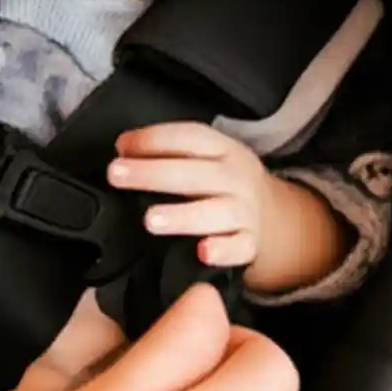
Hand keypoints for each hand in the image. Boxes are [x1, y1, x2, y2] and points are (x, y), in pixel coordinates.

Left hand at [107, 122, 276, 268]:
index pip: (190, 138)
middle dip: (153, 173)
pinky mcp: (249, 242)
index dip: (154, 140)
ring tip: (151, 220)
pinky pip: (240, 247)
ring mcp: (244, 212)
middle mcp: (235, 178)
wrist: (274, 216)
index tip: (122, 147)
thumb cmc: (222, 184)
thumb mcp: (204, 157)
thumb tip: (123, 149)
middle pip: (196, 174)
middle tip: (116, 175)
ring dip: (182, 216)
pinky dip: (223, 250)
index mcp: (222, 150)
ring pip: (217, 212)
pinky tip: (203, 252)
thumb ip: (167, 152)